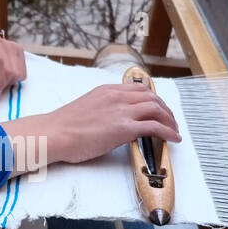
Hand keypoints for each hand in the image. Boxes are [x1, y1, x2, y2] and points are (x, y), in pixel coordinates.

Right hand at [1, 82, 180, 174]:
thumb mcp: (86, 108)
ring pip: (157, 108)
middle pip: (152, 96)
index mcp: (107, 90)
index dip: (153, 98)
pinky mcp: (124, 128)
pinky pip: (155, 126)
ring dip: (170, 120)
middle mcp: (117, 96)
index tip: (158, 109)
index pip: (138, 89)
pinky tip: (173, 139)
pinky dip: (168, 131)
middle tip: (170, 121)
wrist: (53, 134)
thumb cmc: (63, 128)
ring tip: (174, 131)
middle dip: (165, 109)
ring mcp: (121, 111)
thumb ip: (103, 109)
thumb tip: (112, 120)